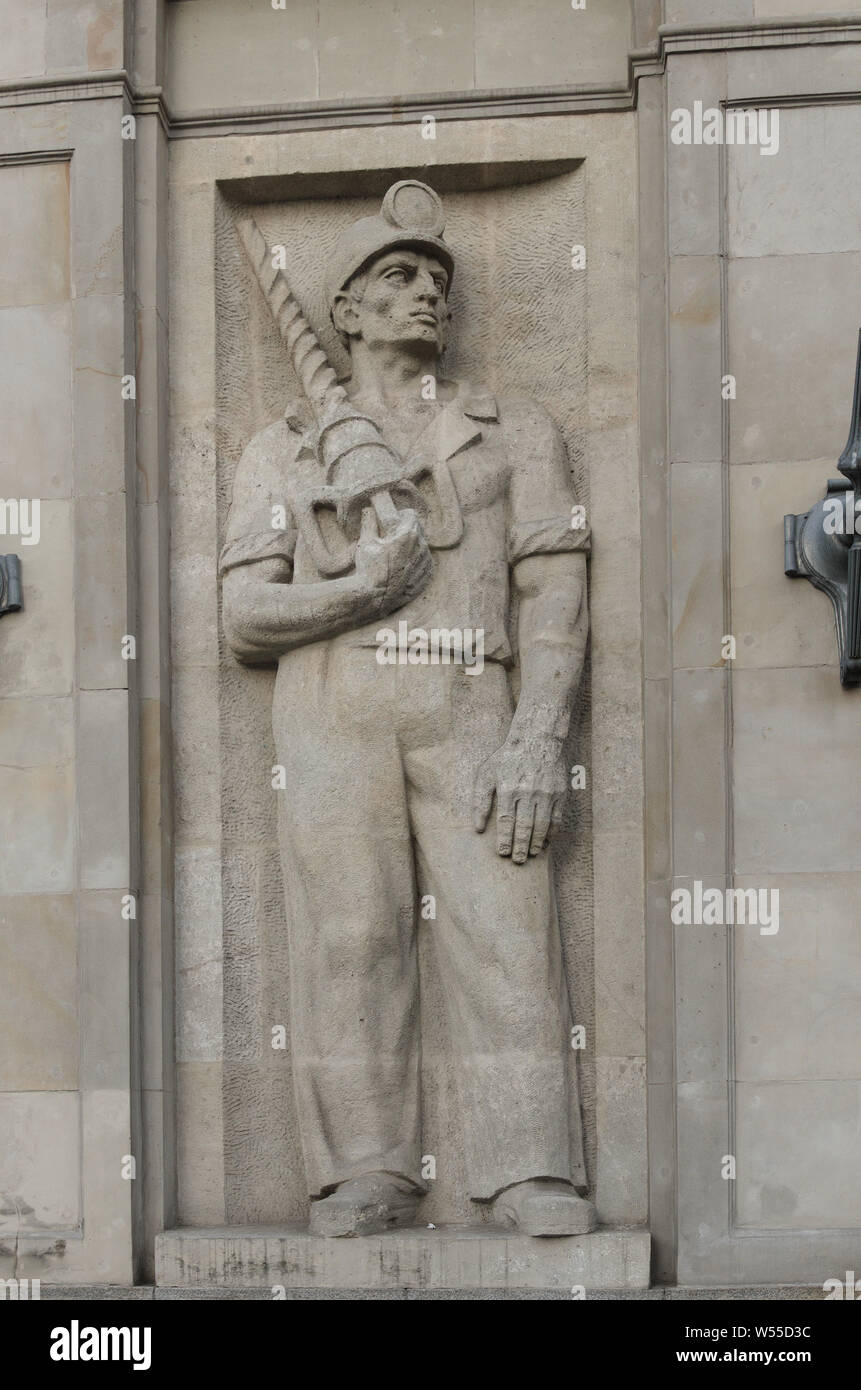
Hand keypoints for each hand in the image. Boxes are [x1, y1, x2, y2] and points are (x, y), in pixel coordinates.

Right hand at [354, 505, 431, 614]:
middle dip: (406, 530)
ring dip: (412, 546)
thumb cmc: (368, 569)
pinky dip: (415, 561)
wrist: (374, 597)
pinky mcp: (426, 576)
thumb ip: (369, 522)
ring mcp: (425, 563)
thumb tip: (368, 509)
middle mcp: (421, 547)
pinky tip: (402, 566)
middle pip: (418, 529)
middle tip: (392, 538)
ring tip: (396, 554)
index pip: (411, 515)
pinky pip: (424, 562)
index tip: (393, 521)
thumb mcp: (365, 542)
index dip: (400, 515)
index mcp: (408, 535)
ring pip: (422, 546)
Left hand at [472, 733, 567, 863]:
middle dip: (520, 847)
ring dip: (536, 842)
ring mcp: (546, 793)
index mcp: (508, 788)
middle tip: (518, 860)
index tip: (502, 853)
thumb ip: (480, 801)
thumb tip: (477, 827)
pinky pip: (556, 818)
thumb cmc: (507, 759)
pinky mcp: (560, 793)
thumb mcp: (486, 773)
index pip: (505, 821)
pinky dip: (552, 833)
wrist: (537, 740)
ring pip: (541, 825)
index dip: (504, 840)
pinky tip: (546, 841)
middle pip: (524, 826)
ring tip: (531, 854)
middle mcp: (528, 791)